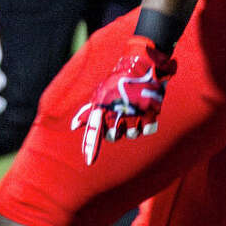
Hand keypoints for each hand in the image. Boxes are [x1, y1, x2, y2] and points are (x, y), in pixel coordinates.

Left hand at [70, 35, 174, 165]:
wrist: (142, 64)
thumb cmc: (118, 81)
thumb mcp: (100, 93)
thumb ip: (88, 112)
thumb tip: (73, 127)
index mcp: (103, 105)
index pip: (94, 130)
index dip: (91, 146)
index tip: (89, 161)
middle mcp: (117, 110)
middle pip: (113, 136)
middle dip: (114, 134)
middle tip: (117, 123)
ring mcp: (135, 112)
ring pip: (130, 134)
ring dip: (130, 129)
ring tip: (132, 116)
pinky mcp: (151, 111)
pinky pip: (147, 130)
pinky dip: (146, 126)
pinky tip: (144, 117)